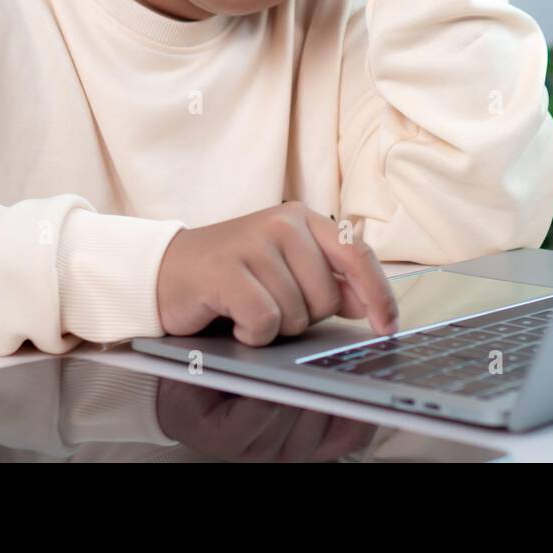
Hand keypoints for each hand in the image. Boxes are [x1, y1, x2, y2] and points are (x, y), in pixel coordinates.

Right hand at [155, 204, 399, 344]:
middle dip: (304, 317)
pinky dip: (252, 334)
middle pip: (326, 297)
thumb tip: (367, 303)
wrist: (165, 272)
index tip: (387, 326)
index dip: (378, 295)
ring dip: (274, 328)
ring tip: (247, 309)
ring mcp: (252, 243)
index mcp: (302, 218)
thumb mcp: (285, 270)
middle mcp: (281, 223)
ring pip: (295, 314)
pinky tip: (234, 321)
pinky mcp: (225, 270)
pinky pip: (264, 321)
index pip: (357, 255)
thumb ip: (327, 281)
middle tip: (271, 304)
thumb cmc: (232, 276)